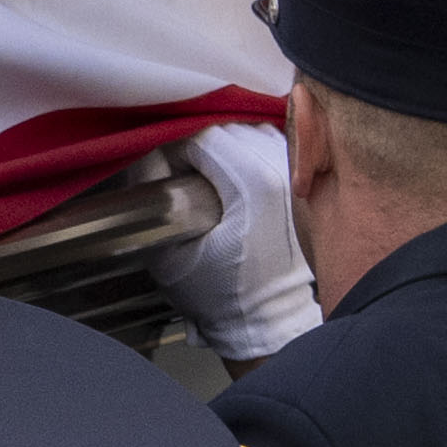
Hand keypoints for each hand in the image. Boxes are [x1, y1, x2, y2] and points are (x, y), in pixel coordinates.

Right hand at [169, 114, 322, 362]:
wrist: (267, 320)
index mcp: (252, 186)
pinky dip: (247, 148)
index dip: (176, 148)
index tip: (165, 170)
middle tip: (180, 170)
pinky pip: (271, 143)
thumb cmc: (222, 296)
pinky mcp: (301, 182)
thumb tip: (144, 158)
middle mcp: (281, 172)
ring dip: (224, 142)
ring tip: (204, 170)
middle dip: (199, 141)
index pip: (204, 136)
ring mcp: (296, 175)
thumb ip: (153, 199)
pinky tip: (231, 170)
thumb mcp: (170, 255)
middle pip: (229, 126)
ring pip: (251, 129)